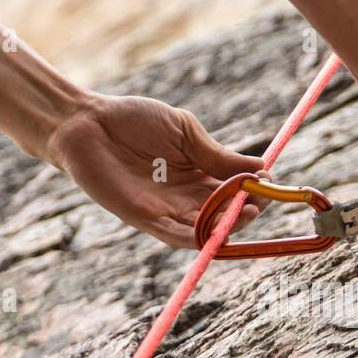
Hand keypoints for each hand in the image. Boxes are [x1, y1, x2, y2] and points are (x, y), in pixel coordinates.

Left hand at [45, 93, 265, 247]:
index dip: (254, 191)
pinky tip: (217, 231)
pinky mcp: (145, 219)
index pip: (235, 192)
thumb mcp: (185, 132)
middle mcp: (186, 198)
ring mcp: (167, 211)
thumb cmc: (134, 120)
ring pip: (206, 229)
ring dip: (228, 226)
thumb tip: (261, 168)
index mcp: (199, 175)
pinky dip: (199, 237)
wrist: (88, 123)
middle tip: (259, 201)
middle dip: (246, 211)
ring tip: (246, 212)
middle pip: (225, 215)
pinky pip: (177, 236)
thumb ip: (218, 154)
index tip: (268, 183)